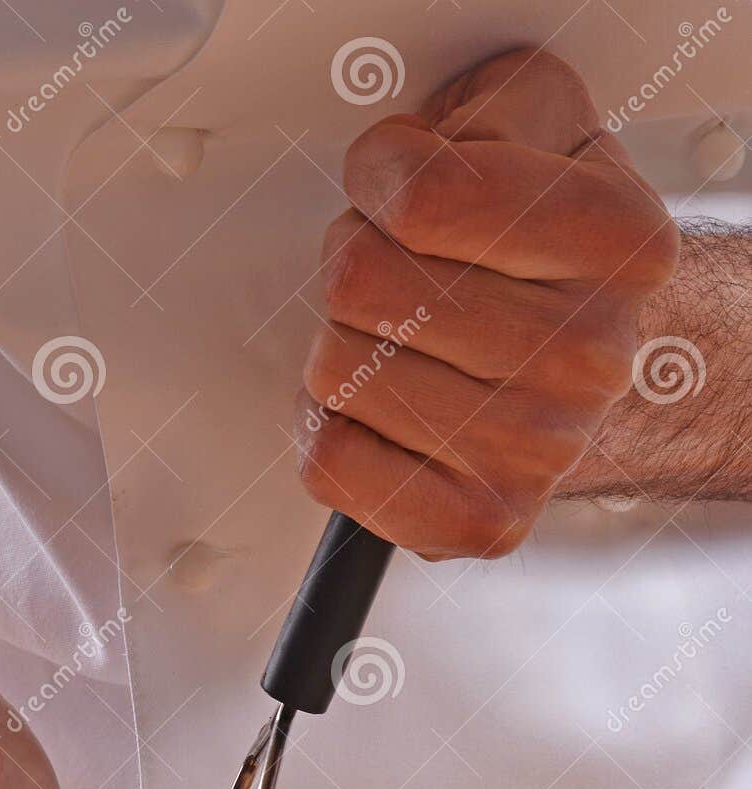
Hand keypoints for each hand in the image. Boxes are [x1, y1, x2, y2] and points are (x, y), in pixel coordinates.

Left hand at [298, 49, 680, 557]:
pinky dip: (332, 430)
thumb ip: (482, 108)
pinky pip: (331, 463)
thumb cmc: (545, 254)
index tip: (403, 193)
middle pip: (358, 280)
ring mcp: (536, 449)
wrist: (588, 372)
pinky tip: (383, 413)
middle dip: (358, 263)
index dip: (381, 178)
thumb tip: (409, 163)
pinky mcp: (480, 521)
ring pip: (334, 369)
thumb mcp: (540, 128)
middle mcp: (588, 355)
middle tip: (406, 277)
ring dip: (346, 346)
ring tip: (403, 345)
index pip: (422, 196)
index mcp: (614, 242)